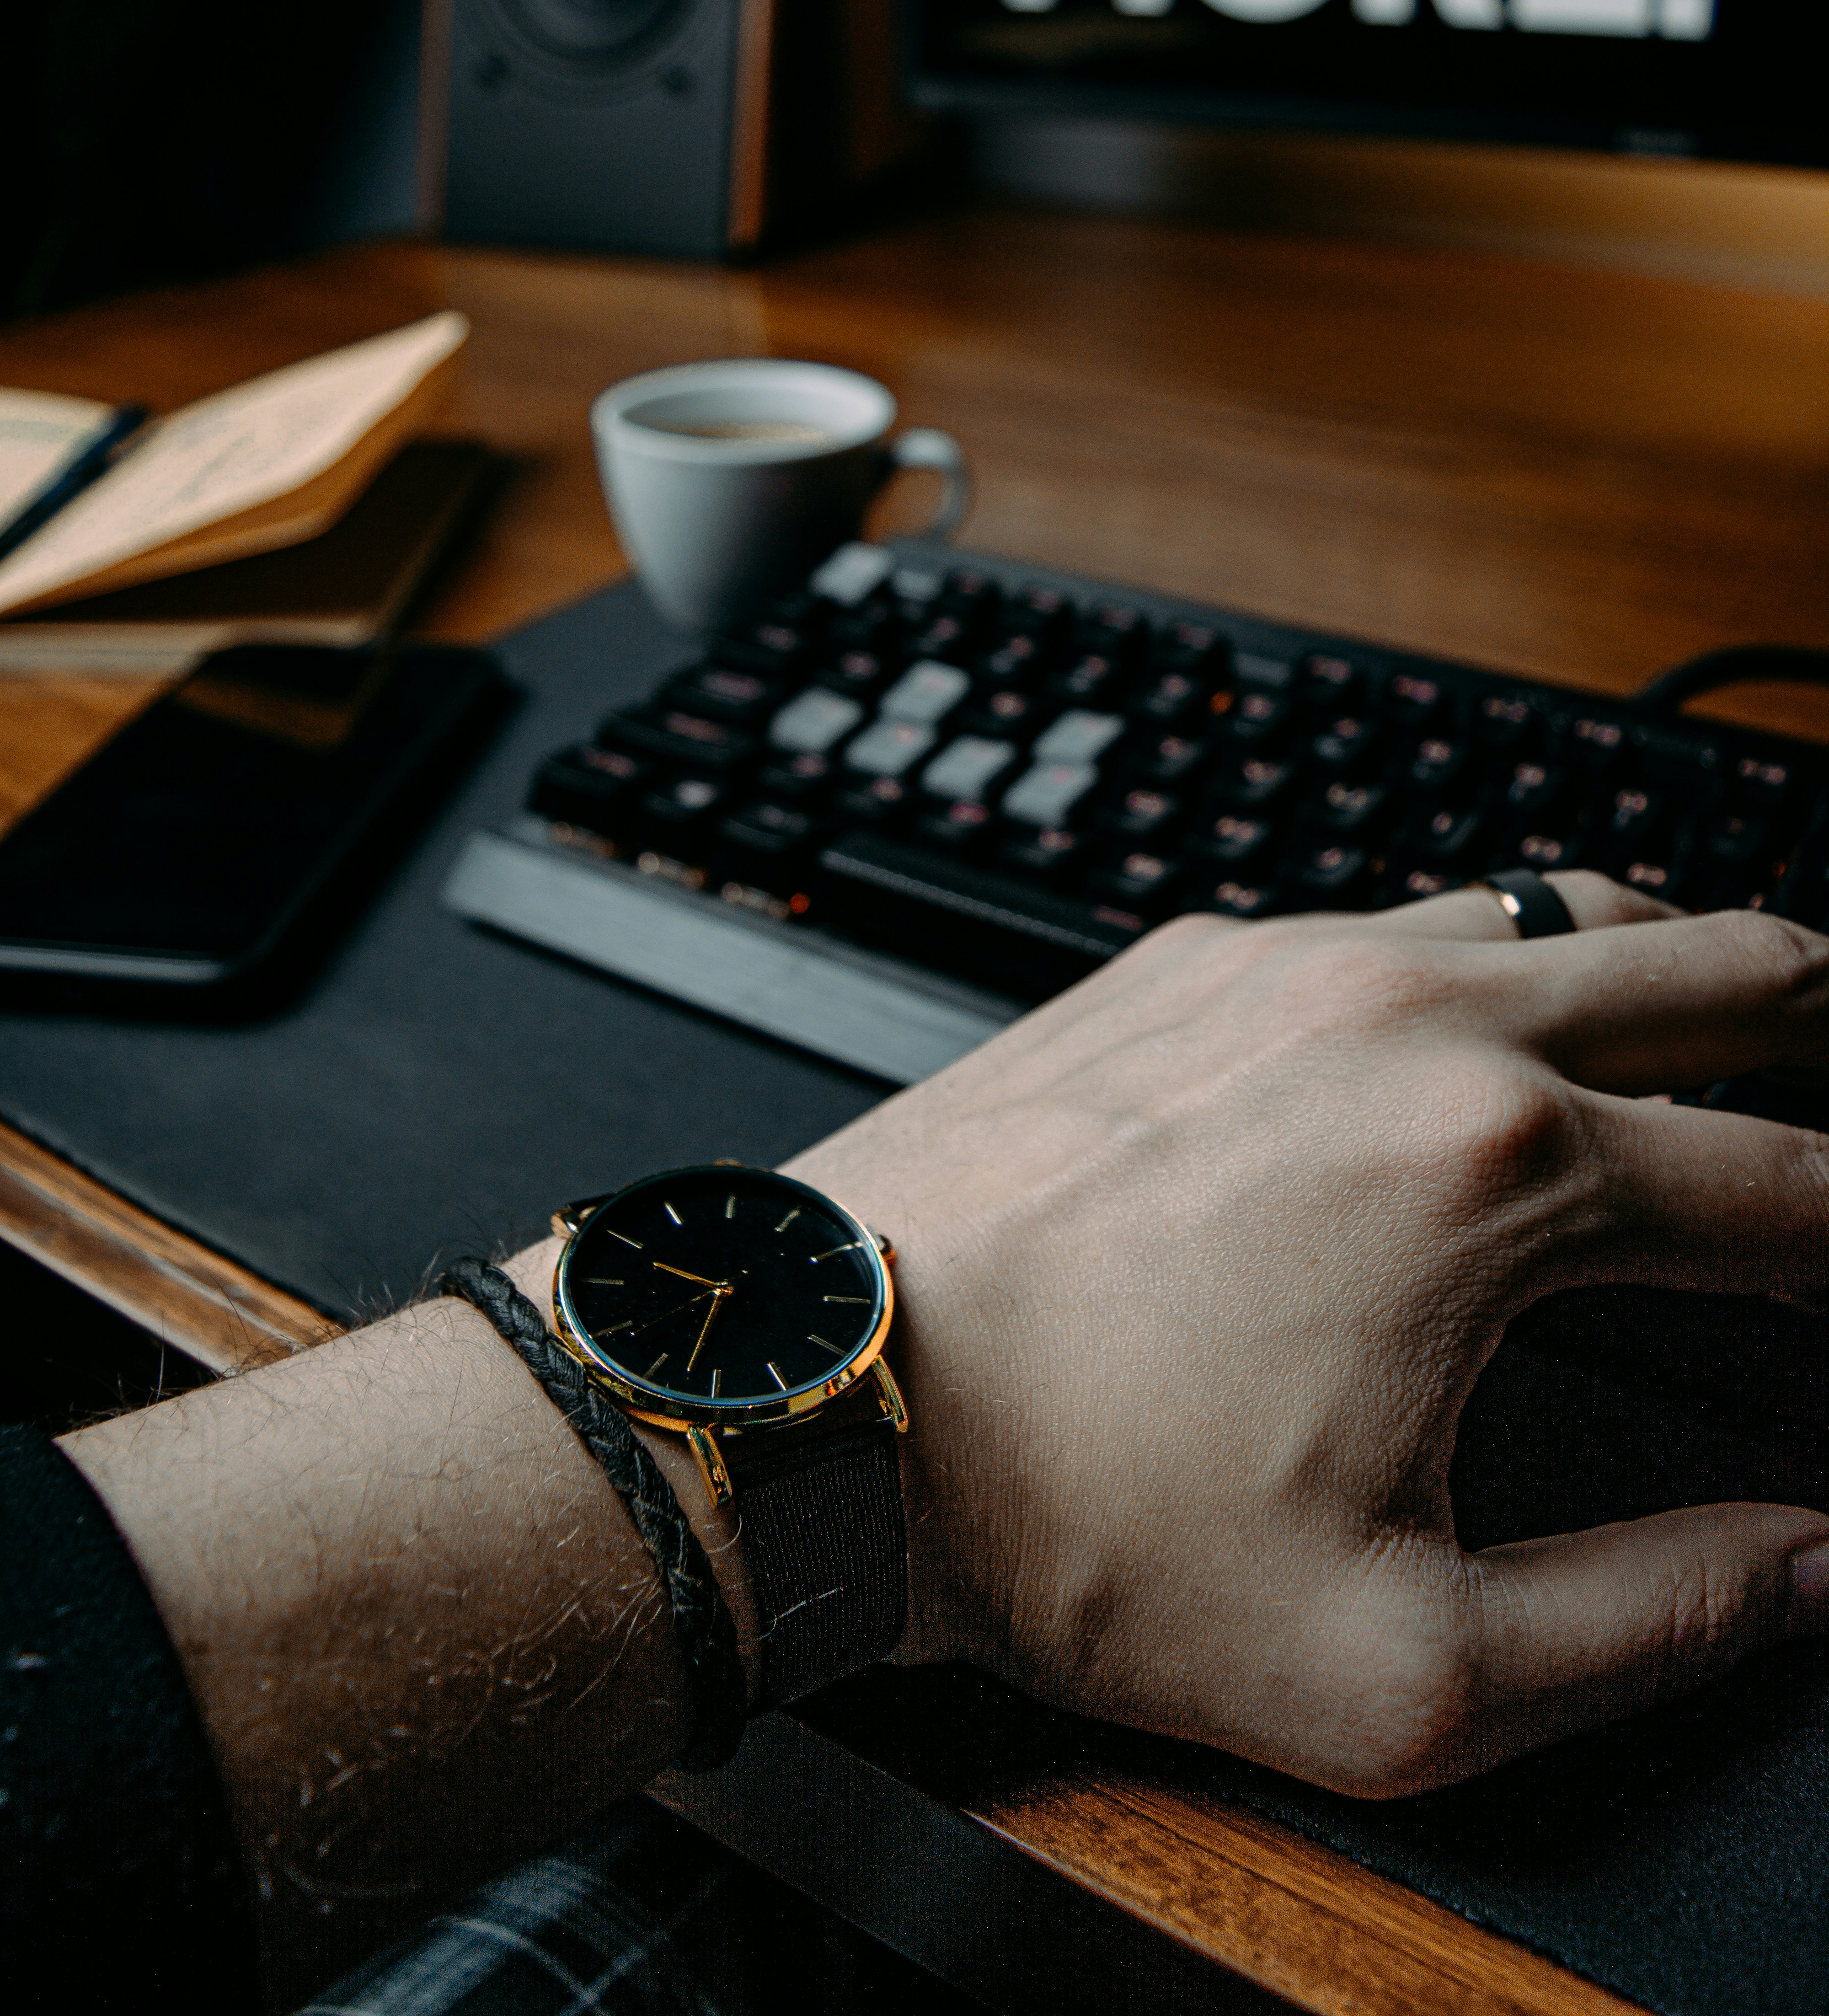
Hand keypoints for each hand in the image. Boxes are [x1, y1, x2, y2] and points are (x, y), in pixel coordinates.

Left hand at [790, 877, 1828, 1796]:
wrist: (834, 1399)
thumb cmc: (1080, 1523)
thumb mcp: (1408, 1666)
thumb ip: (1661, 1614)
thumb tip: (1811, 1566)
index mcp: (1504, 1172)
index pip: (1794, 1186)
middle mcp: (1415, 1019)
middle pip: (1722, 963)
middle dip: (1823, 1022)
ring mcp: (1294, 962)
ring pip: (1566, 900)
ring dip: (1676, 956)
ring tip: (1730, 1017)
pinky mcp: (1190, 953)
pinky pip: (1405, 904)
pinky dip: (1502, 943)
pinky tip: (1499, 1003)